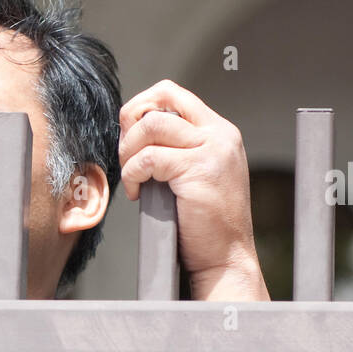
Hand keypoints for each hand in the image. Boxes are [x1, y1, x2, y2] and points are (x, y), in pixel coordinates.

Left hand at [119, 80, 267, 301]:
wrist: (226, 256)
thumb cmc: (207, 224)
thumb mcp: (198, 174)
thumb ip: (178, 149)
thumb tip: (136, 134)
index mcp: (219, 132)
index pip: (173, 94)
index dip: (141, 108)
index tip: (129, 138)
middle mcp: (219, 134)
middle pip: (161, 99)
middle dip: (131, 124)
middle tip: (126, 156)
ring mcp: (211, 150)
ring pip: (151, 126)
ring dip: (130, 152)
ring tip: (133, 178)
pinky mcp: (198, 169)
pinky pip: (148, 159)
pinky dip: (132, 175)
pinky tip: (137, 194)